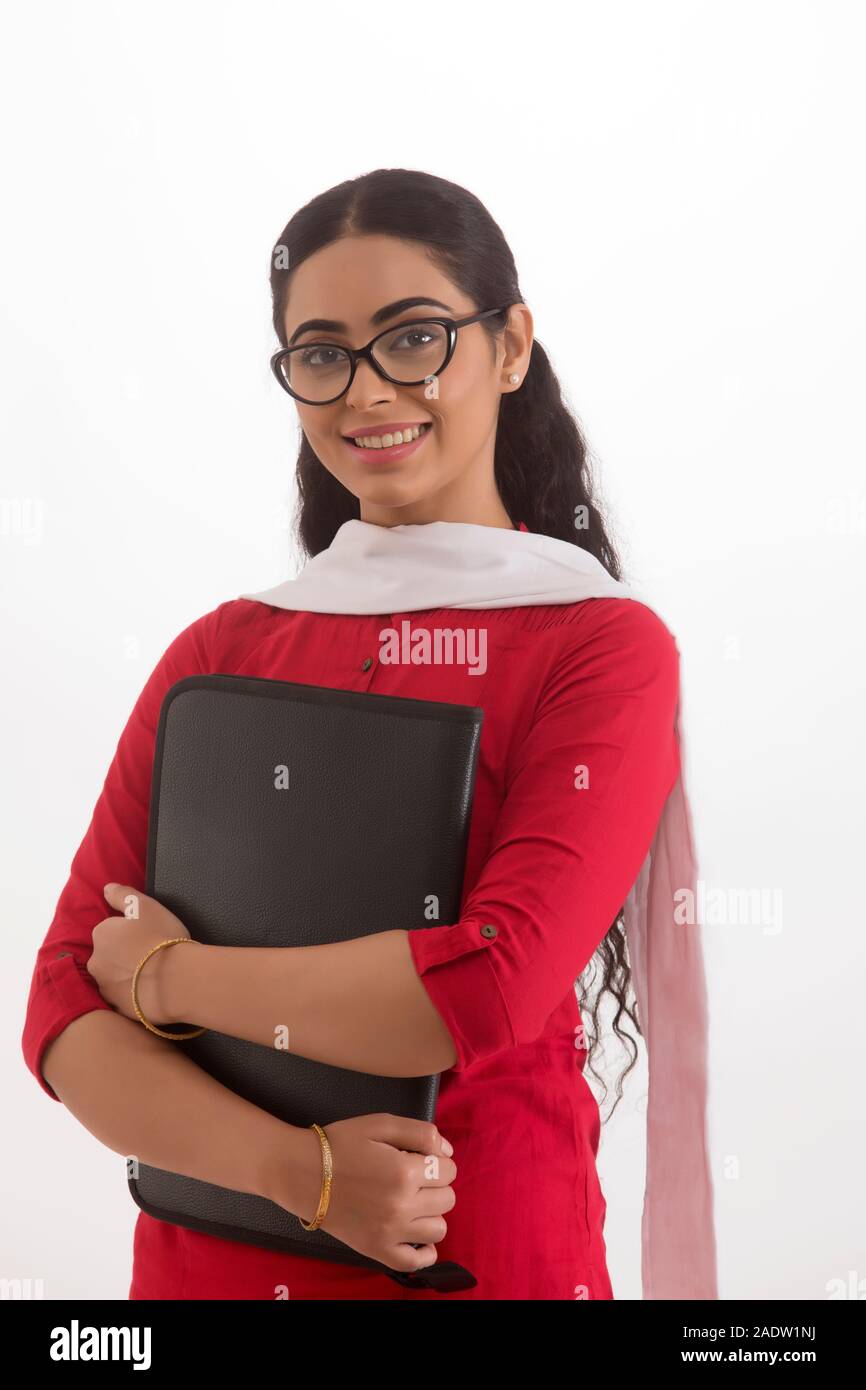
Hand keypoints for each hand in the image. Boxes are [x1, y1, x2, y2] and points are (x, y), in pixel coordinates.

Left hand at [86, 882, 192, 1024]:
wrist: (175, 981)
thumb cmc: (161, 938)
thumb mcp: (145, 906)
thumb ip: (123, 894)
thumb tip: (106, 888)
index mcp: (101, 934)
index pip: (110, 929)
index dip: (130, 931)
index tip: (149, 934)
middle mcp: (95, 961)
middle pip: (109, 953)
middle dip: (124, 953)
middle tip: (152, 953)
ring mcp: (105, 987)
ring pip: (115, 976)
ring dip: (128, 974)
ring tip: (154, 973)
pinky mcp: (117, 1007)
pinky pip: (125, 996)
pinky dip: (134, 993)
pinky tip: (152, 989)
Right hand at [268, 1114, 456, 1275]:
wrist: (302, 1173)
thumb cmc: (340, 1144)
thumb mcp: (380, 1124)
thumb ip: (420, 1132)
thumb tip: (447, 1151)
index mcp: (404, 1171)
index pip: (449, 1170)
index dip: (437, 1160)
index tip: (419, 1157)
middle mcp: (402, 1205)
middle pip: (447, 1198)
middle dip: (436, 1183)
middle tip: (413, 1176)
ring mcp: (390, 1232)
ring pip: (439, 1228)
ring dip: (431, 1212)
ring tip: (411, 1200)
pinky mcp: (377, 1250)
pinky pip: (417, 1261)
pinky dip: (425, 1250)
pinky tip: (416, 1234)